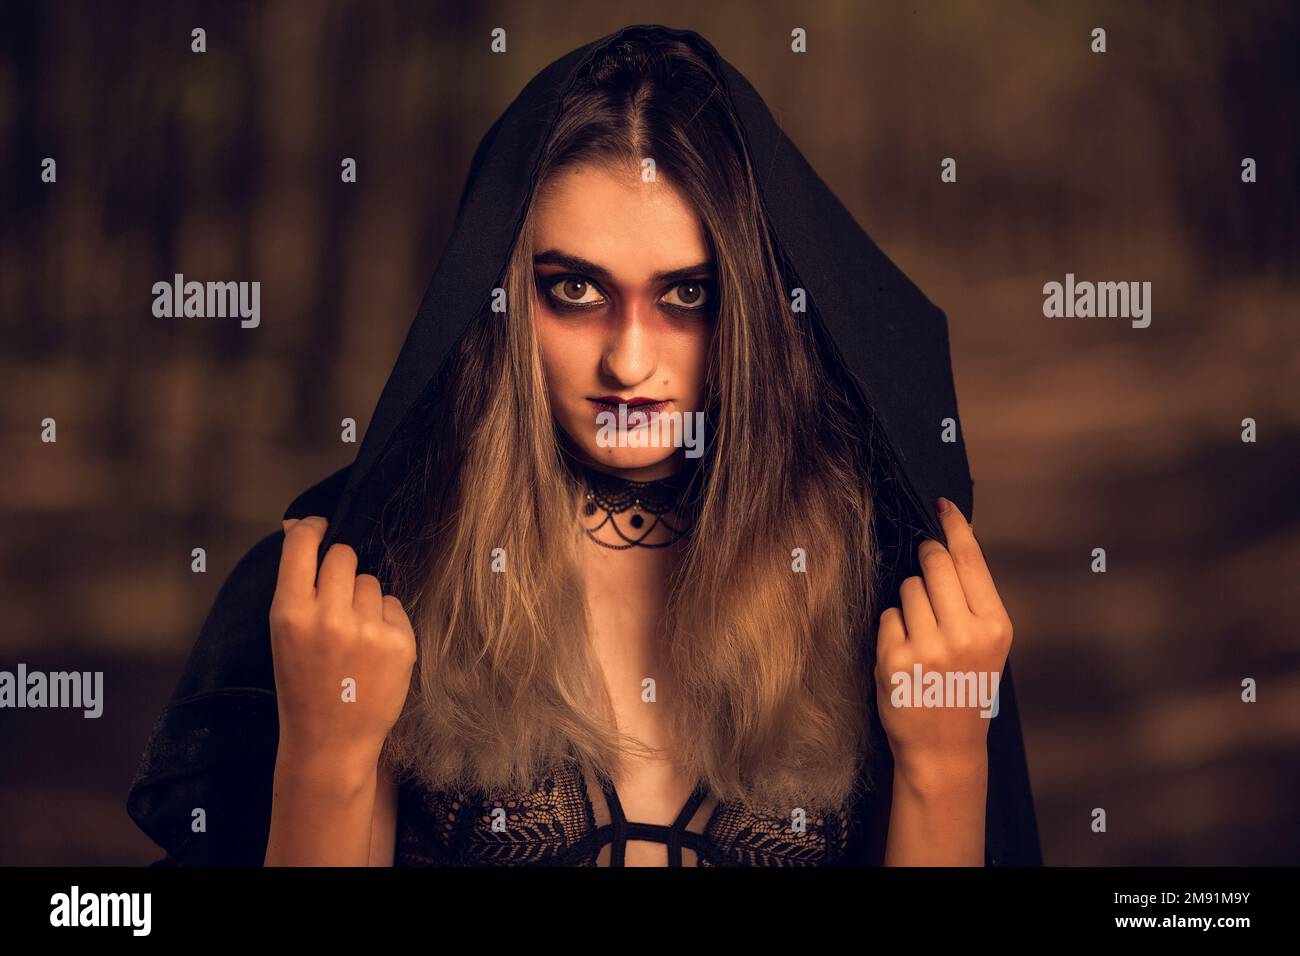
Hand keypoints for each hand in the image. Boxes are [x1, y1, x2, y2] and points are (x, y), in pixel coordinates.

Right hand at [268, 516, 416, 773]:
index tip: (318, 526)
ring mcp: (367, 630)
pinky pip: (394, 604)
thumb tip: (298, 526)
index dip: (311, 529)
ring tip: (352, 637)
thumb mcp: (283, 634)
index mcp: (290, 614)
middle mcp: (328, 617)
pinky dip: (385, 620)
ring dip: (363, 599)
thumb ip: (294, 583)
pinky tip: (372, 651)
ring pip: (370, 581)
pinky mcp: (399, 643)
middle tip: (336, 602)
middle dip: (340, 569)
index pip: (302, 546)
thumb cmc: (303, 684)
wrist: (330, 741)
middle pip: (343, 556)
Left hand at [874, 497, 1013, 781]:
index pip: (971, 560)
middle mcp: (966, 635)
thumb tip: (948, 544)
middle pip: (934, 564)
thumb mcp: (986, 645)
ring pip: (907, 588)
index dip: (953, 527)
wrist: (944, 748)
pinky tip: (905, 654)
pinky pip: (887, 616)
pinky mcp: (896, 660)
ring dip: (909, 602)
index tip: (941, 505)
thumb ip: (972, 600)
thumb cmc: (964, 689)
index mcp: (995, 627)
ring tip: (922, 635)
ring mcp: (929, 648)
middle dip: (925, 562)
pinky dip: (892, 629)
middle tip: (927, 581)